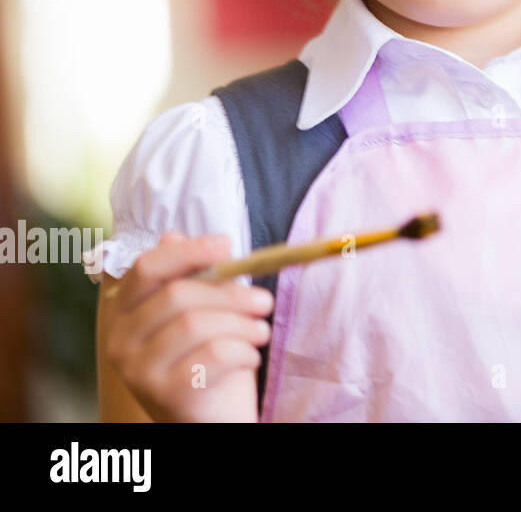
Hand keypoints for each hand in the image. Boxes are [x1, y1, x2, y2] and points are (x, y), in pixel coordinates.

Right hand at [102, 232, 272, 421]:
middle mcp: (120, 341)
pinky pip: (212, 356)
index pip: (146, 268)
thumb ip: (189, 278)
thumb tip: (173, 235)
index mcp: (126, 312)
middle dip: (232, 293)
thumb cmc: (208, 360)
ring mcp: (137, 371)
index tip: (226, 244)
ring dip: (243, 324)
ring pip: (196, 325)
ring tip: (262, 331)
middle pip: (177, 295)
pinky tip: (250, 357)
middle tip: (265, 300)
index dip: (187, 251)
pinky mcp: (163, 395)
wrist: (211, 418)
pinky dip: (243, 352)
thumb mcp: (203, 314)